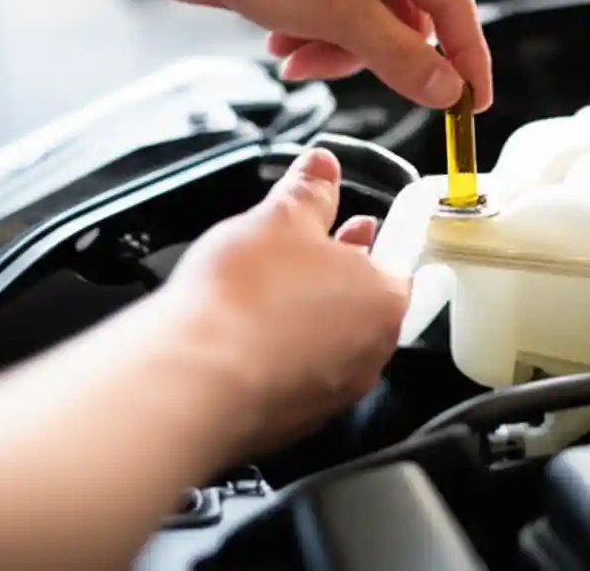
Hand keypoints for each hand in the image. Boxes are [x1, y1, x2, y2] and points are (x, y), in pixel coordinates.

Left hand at [141, 0, 492, 110]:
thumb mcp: (341, 15)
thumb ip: (402, 58)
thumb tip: (449, 90)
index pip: (453, 3)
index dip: (468, 57)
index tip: (474, 105)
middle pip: (405, 21)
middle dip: (374, 57)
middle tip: (350, 74)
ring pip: (363, 28)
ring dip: (334, 54)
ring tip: (296, 56)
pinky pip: (329, 21)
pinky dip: (310, 41)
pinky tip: (279, 43)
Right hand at [159, 148, 408, 453]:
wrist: (195, 377)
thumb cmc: (246, 296)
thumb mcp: (280, 218)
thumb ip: (309, 191)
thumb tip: (323, 167)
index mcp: (385, 297)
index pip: (394, 263)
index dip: (367, 240)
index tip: (350, 227)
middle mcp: (372, 352)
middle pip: (362, 306)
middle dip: (334, 278)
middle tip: (302, 255)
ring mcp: (335, 393)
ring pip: (329, 345)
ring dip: (306, 318)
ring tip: (267, 294)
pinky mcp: (296, 421)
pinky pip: (296, 379)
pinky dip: (279, 357)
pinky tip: (248, 339)